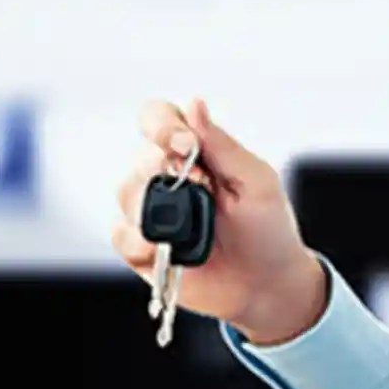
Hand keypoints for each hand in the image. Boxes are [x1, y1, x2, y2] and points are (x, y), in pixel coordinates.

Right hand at [113, 97, 327, 344]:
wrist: (266, 285)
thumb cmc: (267, 228)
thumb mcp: (256, 182)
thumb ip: (222, 145)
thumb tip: (194, 103)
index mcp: (196, 151)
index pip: (158, 117)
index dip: (160, 124)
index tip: (182, 143)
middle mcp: (167, 176)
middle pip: (140, 157)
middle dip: (163, 174)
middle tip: (198, 193)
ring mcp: (152, 211)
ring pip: (125, 193)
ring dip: (153, 208)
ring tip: (187, 229)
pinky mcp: (141, 246)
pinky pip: (120, 234)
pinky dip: (140, 242)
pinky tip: (165, 251)